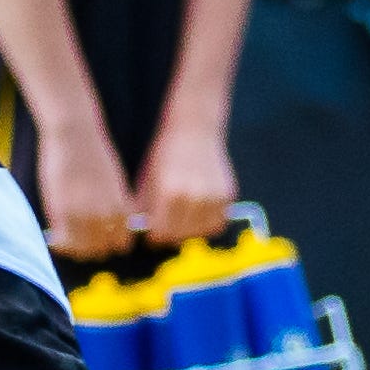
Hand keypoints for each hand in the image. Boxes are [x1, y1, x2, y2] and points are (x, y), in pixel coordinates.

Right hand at [33, 112, 136, 258]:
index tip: (96, 238)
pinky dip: (59, 244)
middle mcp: (106, 217)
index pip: (120, 244)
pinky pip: (63, 242)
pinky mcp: (63, 213)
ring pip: (82, 251)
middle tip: (77, 240)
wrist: (75, 135)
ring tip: (65, 240)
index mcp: (122, 209)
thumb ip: (114, 208)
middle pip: (101, 251)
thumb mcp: (112, 184)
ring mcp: (84, 217)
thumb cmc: (92, 155)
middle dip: (90, 248)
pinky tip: (54, 236)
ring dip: (73, 249)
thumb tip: (107, 228)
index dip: (107, 243)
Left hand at [135, 116, 237, 245]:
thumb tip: (142, 234)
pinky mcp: (228, 195)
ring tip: (183, 222)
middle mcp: (193, 196)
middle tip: (167, 229)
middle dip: (171, 236)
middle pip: (180, 237)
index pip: (161, 233)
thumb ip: (144, 209)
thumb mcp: (147, 180)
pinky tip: (198, 215)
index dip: (154, 237)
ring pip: (201, 234)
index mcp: (170, 193)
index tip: (152, 235)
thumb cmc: (165, 156)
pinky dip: (209, 225)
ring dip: (191, 232)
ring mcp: (213, 196)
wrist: (194, 132)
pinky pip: (218, 224)